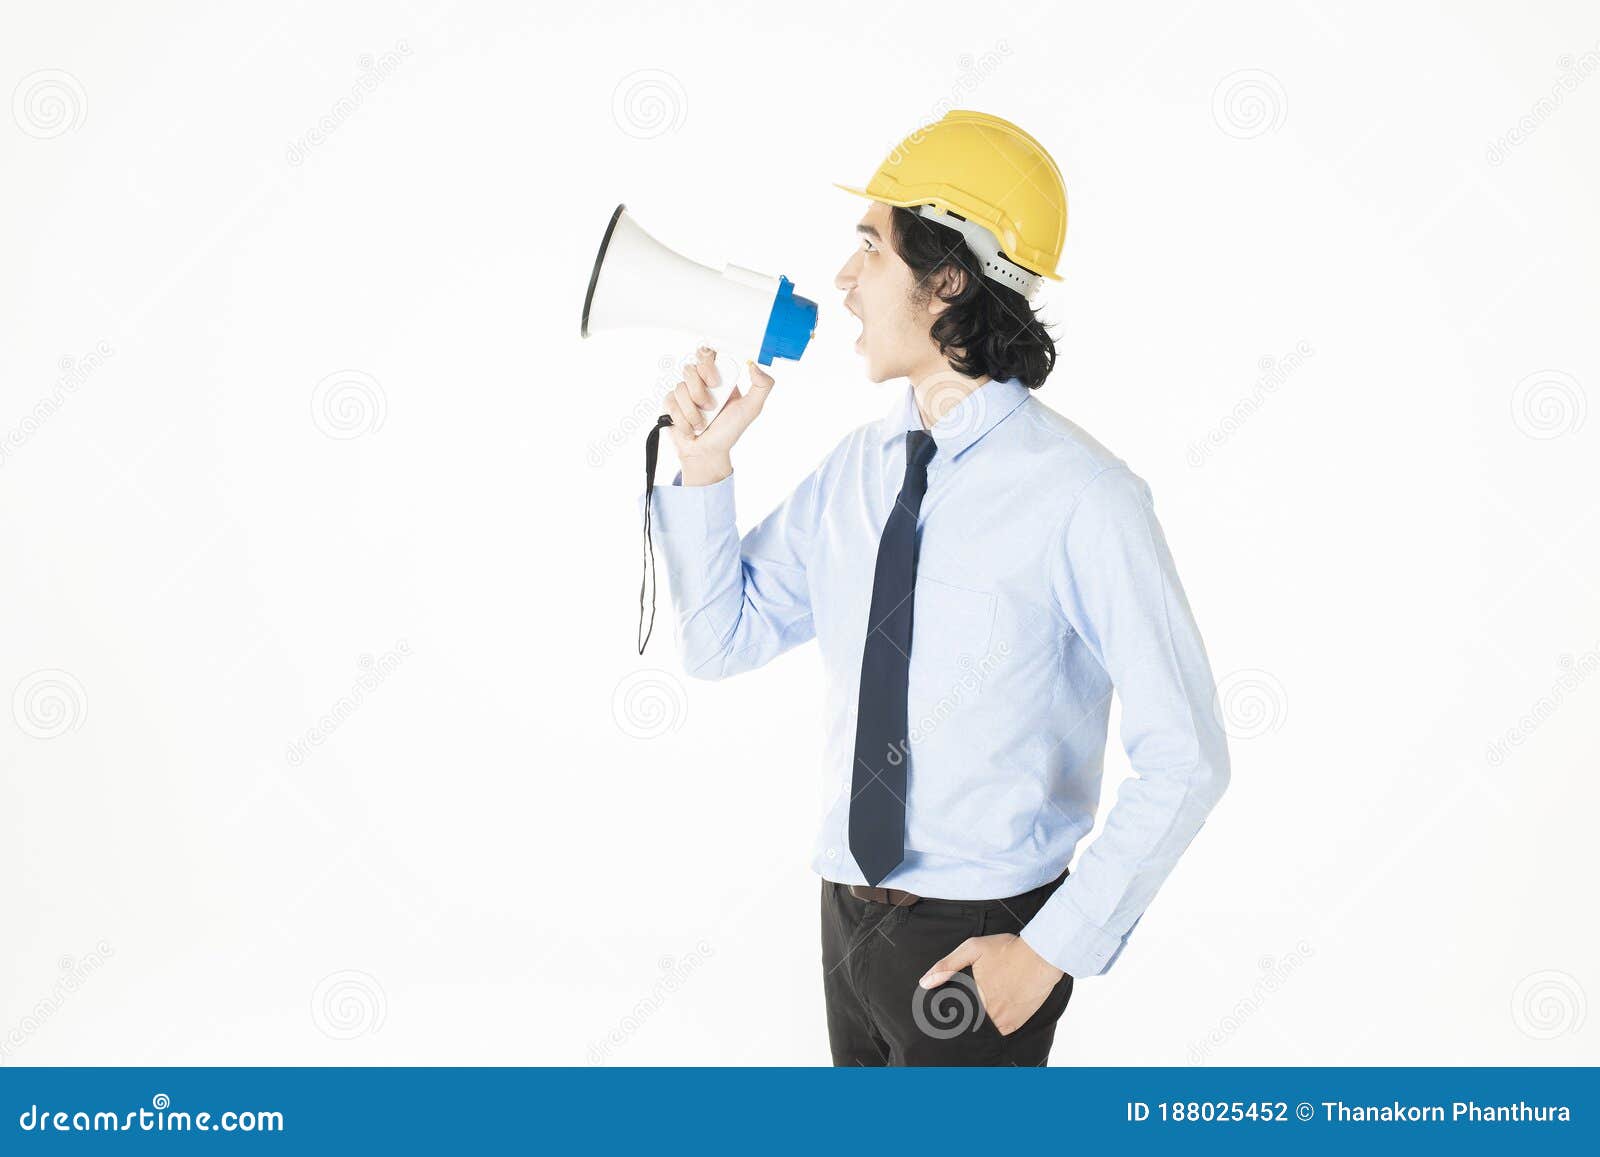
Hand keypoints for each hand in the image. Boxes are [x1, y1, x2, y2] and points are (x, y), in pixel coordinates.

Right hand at [661, 346, 774, 484]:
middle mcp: (699, 381)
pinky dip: (683, 421)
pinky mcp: (670, 404)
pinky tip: (690, 429)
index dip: (707, 362)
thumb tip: (753, 364)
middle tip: (711, 407)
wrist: (707, 453)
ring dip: (694, 412)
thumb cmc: (728, 431)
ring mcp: (683, 392)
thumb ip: (762, 386)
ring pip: (680, 388)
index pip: (707, 354)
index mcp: (718, 377)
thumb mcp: (751, 409)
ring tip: (702, 424)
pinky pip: (671, 403)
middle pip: (690, 369)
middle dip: (700, 391)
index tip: (715, 383)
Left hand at [919, 933, 1065, 1035]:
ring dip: (974, 1027)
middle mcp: (986, 1012)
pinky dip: (990, 1030)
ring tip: (970, 1019)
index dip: (943, 1016)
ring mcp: (1002, 1020)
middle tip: (951, 1020)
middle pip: (964, 1025)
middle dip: (957, 1023)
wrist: (1041, 956)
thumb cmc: (1006, 950)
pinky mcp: (1015, 1024)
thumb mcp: (973, 948)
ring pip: (980, 1031)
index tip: (937, 1017)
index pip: (950, 1016)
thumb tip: (924, 982)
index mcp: (973, 996)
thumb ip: (947, 965)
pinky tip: (987, 1019)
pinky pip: (997, 1034)